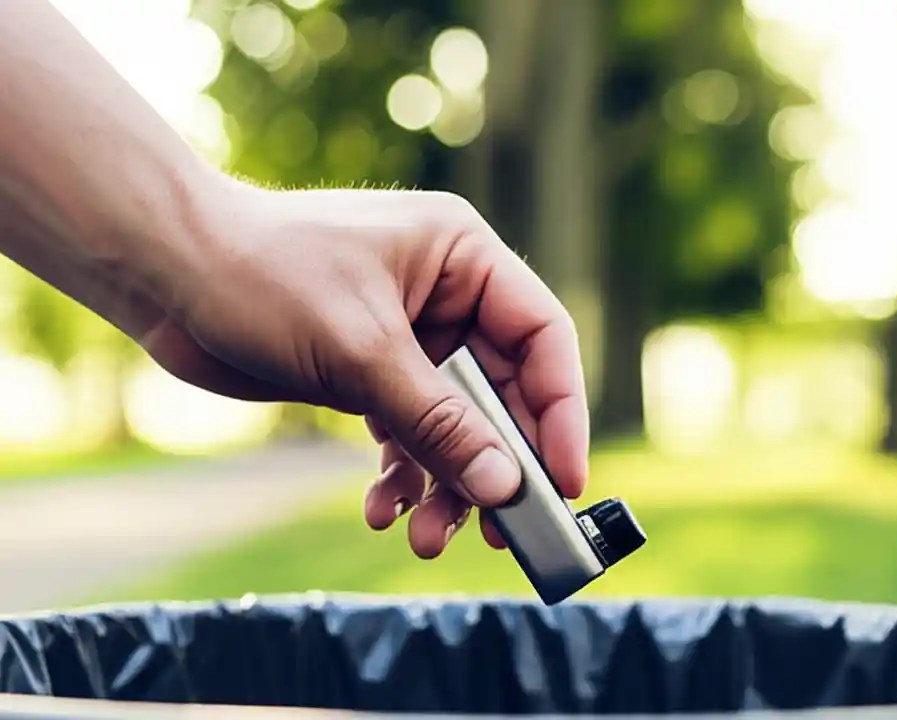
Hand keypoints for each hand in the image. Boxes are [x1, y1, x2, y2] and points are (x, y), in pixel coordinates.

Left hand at [139, 178, 587, 558]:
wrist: (162, 272)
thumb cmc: (260, 275)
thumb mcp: (362, 353)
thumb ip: (440, 422)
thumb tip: (507, 488)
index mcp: (464, 257)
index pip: (542, 338)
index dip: (561, 413)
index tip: (562, 482)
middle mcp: (447, 295)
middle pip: (504, 394)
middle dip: (497, 466)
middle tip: (503, 533)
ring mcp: (409, 337)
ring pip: (457, 425)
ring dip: (447, 485)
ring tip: (427, 538)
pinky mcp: (370, 372)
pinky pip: (409, 434)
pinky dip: (401, 476)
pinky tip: (382, 511)